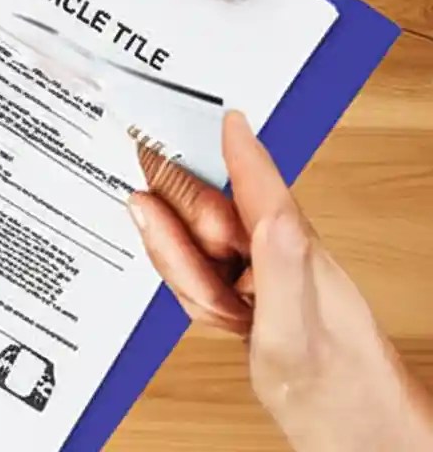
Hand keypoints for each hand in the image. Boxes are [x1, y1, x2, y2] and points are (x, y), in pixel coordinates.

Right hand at [128, 112, 432, 450]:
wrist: (351, 429)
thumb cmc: (335, 386)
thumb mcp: (295, 328)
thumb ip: (279, 267)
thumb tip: (272, 208)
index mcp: (295, 251)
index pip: (261, 187)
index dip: (240, 151)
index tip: (227, 116)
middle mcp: (281, 253)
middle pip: (212, 216)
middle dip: (186, 245)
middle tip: (190, 267)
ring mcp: (265, 273)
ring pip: (200, 249)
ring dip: (192, 281)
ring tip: (222, 315)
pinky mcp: (252, 294)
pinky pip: (203, 277)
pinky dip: (196, 295)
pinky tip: (221, 319)